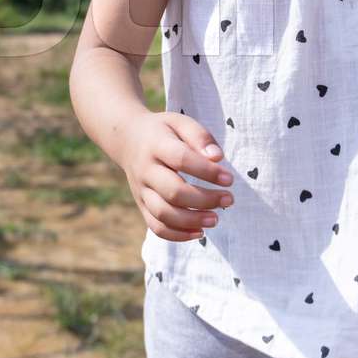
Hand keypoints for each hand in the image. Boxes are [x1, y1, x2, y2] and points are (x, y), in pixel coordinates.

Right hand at [119, 111, 235, 241]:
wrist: (128, 139)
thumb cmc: (164, 131)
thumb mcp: (180, 122)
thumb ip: (200, 137)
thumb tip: (217, 158)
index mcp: (156, 145)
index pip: (182, 160)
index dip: (207, 171)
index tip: (229, 179)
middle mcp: (146, 170)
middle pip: (173, 192)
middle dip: (204, 200)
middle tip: (229, 199)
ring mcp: (141, 190)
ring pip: (164, 214)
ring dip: (192, 220)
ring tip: (215, 219)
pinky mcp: (142, 205)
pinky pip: (156, 226)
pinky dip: (178, 235)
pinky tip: (200, 232)